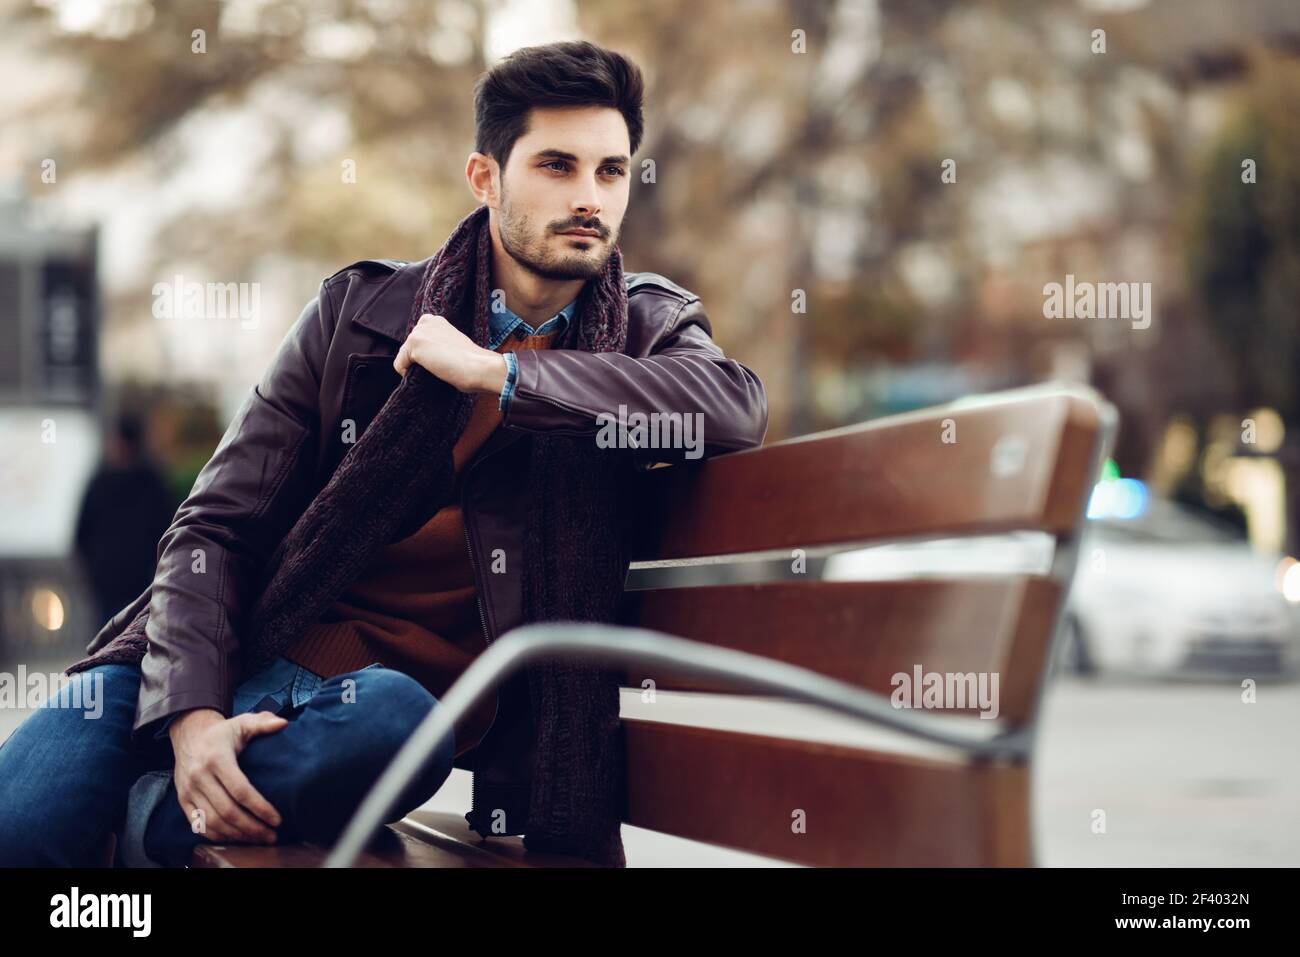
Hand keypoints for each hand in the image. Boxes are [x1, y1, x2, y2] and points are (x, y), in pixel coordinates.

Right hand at [168, 707, 286, 843]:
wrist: (189, 736)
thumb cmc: (222, 732)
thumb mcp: (242, 723)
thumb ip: (262, 722)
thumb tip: (282, 723)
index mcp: (216, 759)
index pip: (240, 790)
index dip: (260, 807)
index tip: (277, 819)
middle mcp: (199, 777)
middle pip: (227, 811)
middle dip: (252, 827)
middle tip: (272, 836)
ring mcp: (188, 791)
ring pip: (213, 821)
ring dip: (237, 835)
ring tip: (259, 839)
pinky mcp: (183, 800)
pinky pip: (199, 824)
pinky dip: (218, 835)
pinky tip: (237, 837)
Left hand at [394, 313, 506, 393]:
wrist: (478, 366)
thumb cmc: (473, 362)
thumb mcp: (453, 346)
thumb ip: (438, 345)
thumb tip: (428, 358)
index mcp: (437, 321)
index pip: (419, 337)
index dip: (425, 352)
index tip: (437, 360)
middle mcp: (426, 321)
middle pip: (409, 346)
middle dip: (418, 358)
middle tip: (438, 367)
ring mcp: (419, 332)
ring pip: (404, 355)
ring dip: (415, 366)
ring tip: (435, 370)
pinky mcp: (414, 344)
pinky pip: (399, 364)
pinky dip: (407, 373)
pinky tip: (426, 374)